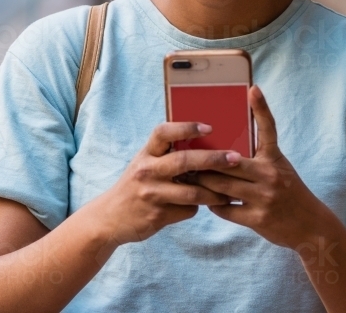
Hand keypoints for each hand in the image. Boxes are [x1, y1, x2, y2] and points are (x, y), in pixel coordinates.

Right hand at [93, 121, 238, 245]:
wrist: (109, 219)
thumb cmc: (135, 186)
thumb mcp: (145, 165)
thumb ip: (167, 155)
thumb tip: (204, 144)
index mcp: (145, 154)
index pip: (163, 132)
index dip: (186, 127)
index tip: (209, 127)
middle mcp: (147, 171)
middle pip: (184, 160)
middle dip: (213, 159)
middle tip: (235, 158)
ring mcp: (152, 194)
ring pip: (193, 192)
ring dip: (215, 192)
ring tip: (231, 191)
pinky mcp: (157, 215)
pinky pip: (189, 210)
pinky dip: (199, 207)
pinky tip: (206, 206)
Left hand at [196, 86, 327, 248]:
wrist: (310, 225)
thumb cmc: (290, 192)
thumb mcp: (280, 168)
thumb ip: (259, 158)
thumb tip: (228, 148)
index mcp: (275, 159)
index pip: (268, 129)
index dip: (261, 108)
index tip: (252, 89)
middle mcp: (270, 175)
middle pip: (229, 162)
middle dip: (206, 161)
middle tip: (186, 155)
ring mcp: (264, 197)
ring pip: (222, 186)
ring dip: (203, 182)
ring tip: (188, 177)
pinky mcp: (257, 219)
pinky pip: (226, 209)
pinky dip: (213, 204)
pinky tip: (206, 199)